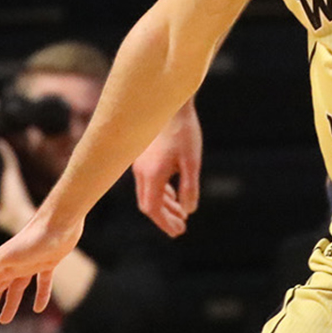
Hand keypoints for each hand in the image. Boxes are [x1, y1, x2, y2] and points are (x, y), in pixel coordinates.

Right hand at [0, 213, 84, 324]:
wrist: (61, 221)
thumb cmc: (34, 238)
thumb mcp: (8, 256)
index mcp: (1, 265)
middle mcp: (13, 264)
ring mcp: (30, 263)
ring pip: (17, 287)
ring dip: (10, 302)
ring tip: (5, 320)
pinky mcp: (48, 261)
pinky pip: (42, 282)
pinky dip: (40, 295)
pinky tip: (39, 308)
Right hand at [132, 101, 203, 236]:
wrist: (168, 101)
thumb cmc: (183, 130)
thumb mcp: (191, 161)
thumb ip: (190, 187)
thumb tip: (189, 211)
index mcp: (152, 174)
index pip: (153, 209)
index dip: (165, 223)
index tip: (178, 232)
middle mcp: (141, 171)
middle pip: (148, 204)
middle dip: (164, 218)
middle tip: (181, 228)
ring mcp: (139, 163)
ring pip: (148, 192)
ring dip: (164, 205)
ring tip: (181, 214)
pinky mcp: (142, 155)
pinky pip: (148, 181)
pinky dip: (161, 192)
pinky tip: (173, 194)